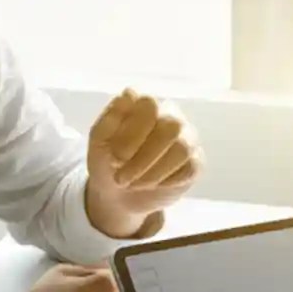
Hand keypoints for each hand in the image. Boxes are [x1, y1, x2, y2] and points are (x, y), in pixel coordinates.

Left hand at [85, 89, 204, 238]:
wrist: (118, 195)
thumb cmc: (107, 162)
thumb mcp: (98, 142)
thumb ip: (109, 120)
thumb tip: (128, 96)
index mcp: (143, 103)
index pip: (148, 104)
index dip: (132, 133)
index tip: (114, 158)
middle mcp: (169, 114)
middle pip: (170, 126)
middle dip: (143, 157)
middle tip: (121, 177)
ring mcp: (186, 137)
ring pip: (182, 148)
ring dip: (152, 171)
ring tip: (132, 183)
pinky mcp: (194, 161)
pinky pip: (189, 168)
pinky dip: (164, 181)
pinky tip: (149, 185)